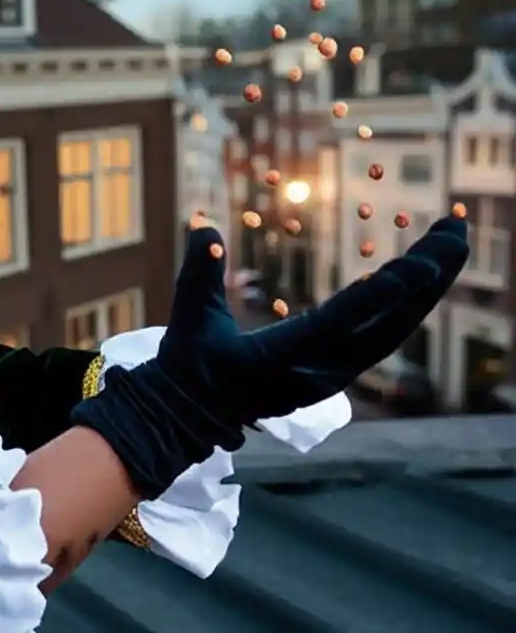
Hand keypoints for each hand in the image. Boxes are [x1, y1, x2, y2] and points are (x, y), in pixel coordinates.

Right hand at [72, 215, 468, 497]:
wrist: (189, 417)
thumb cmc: (188, 367)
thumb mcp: (189, 318)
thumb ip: (200, 272)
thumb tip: (205, 226)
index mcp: (286, 358)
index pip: (346, 319)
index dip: (388, 289)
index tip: (424, 260)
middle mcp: (320, 370)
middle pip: (392, 323)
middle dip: (430, 274)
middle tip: (457, 228)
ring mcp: (332, 375)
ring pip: (395, 329)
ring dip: (426, 287)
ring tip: (449, 244)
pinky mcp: (334, 373)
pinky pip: (384, 335)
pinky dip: (407, 304)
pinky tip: (420, 277)